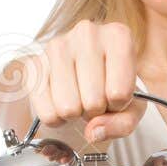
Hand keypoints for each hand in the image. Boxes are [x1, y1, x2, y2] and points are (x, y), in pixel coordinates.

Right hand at [13, 20, 145, 144]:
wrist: (87, 75)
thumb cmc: (112, 86)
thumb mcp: (132, 106)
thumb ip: (123, 123)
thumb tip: (93, 131)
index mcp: (118, 36)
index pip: (119, 93)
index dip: (119, 106)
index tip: (115, 95)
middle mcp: (86, 33)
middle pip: (93, 101)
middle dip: (95, 110)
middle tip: (95, 98)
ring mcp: (57, 46)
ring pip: (68, 108)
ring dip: (75, 114)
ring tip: (79, 98)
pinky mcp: (34, 64)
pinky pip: (47, 112)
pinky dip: (56, 117)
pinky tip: (61, 101)